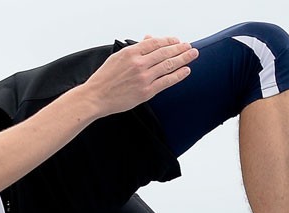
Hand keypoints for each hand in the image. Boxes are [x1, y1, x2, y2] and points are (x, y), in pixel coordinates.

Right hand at [81, 36, 197, 116]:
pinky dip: (178, 75)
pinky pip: (166, 81)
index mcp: (131, 52)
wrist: (95, 97)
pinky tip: (186, 71)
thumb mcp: (117, 58)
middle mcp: (138, 63)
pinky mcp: (146, 91)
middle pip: (165, 52)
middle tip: (190, 47)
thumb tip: (149, 39)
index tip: (177, 41)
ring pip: (168, 65)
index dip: (169, 41)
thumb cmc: (104, 78)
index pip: (155, 43)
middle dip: (180, 48)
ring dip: (183, 59)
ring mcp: (143, 78)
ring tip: (192, 55)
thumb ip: (135, 48)